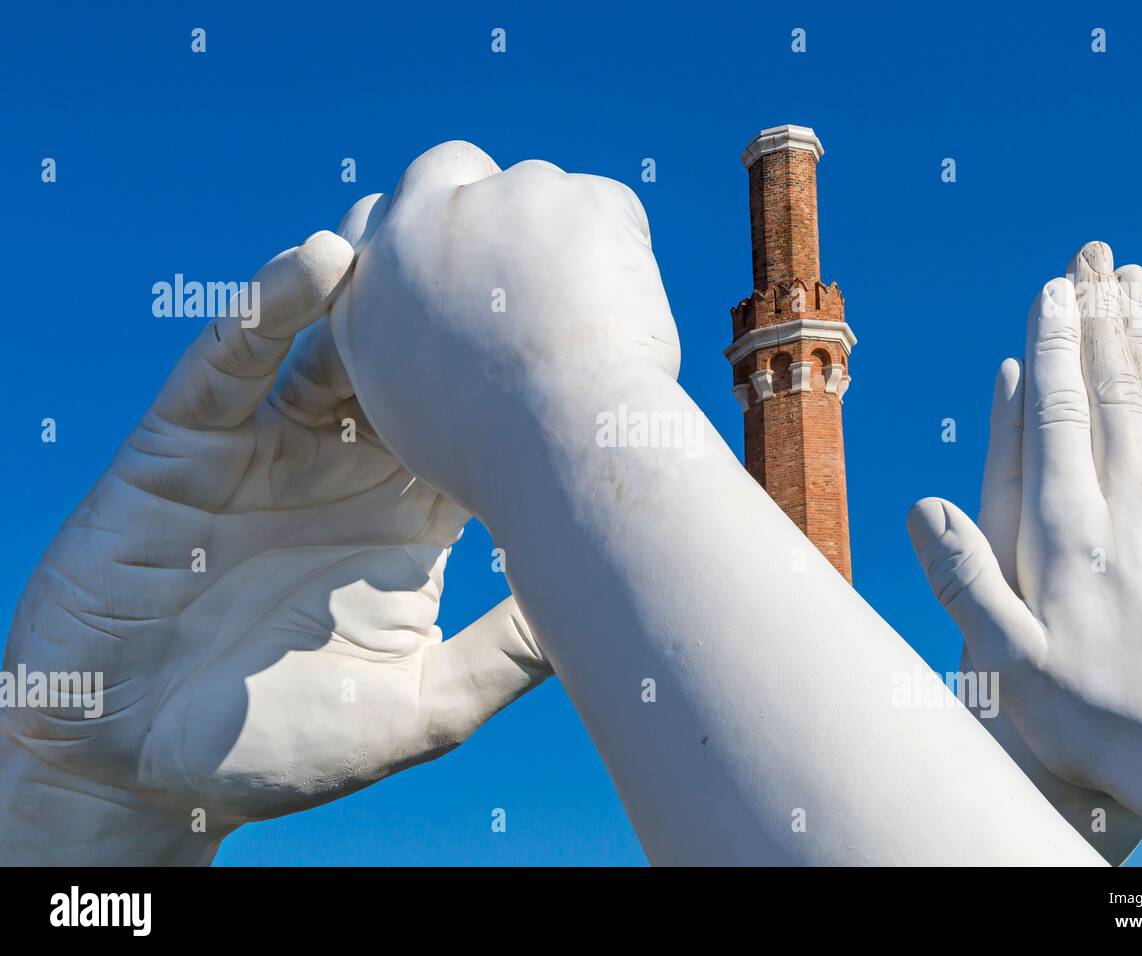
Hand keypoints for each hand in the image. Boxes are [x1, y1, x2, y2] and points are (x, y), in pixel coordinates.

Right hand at [1, 229, 549, 862]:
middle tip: (516, 252)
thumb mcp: (419, 707)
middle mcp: (346, 470)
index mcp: (408, 520)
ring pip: (325, 341)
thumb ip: (503, 656)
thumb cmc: (283, 748)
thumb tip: (608, 619)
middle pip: (413, 364)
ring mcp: (267, 450)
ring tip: (428, 234)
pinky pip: (230, 359)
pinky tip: (321, 262)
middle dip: (456, 312)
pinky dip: (269, 307)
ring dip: (373, 287)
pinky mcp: (187, 444)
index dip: (526, 382)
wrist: (139, 768)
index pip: (477, 428)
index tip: (585, 330)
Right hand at [329, 141, 679, 515]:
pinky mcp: (581, 195)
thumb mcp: (413, 408)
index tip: (468, 261)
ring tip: (589, 330)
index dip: (431, 228)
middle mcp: (423, 224)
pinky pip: (609, 208)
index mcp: (370, 281)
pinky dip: (621, 251)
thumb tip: (438, 325)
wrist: (563, 444)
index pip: (383, 212)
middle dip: (491, 199)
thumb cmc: (499, 456)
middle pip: (455, 166)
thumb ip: (409, 340)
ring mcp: (506, 198)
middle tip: (536, 260)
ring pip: (543, 195)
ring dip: (565, 239)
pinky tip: (620, 316)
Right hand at [907, 242, 1141, 863]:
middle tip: (1099, 257)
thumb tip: (923, 506)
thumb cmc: (1098, 719)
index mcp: (1072, 531)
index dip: (1056, 346)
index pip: (1060, 415)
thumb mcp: (1008, 664)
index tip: (1056, 287)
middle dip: (1105, 320)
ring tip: (1140, 296)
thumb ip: (965, 581)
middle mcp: (1134, 512)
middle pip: (1119, 394)